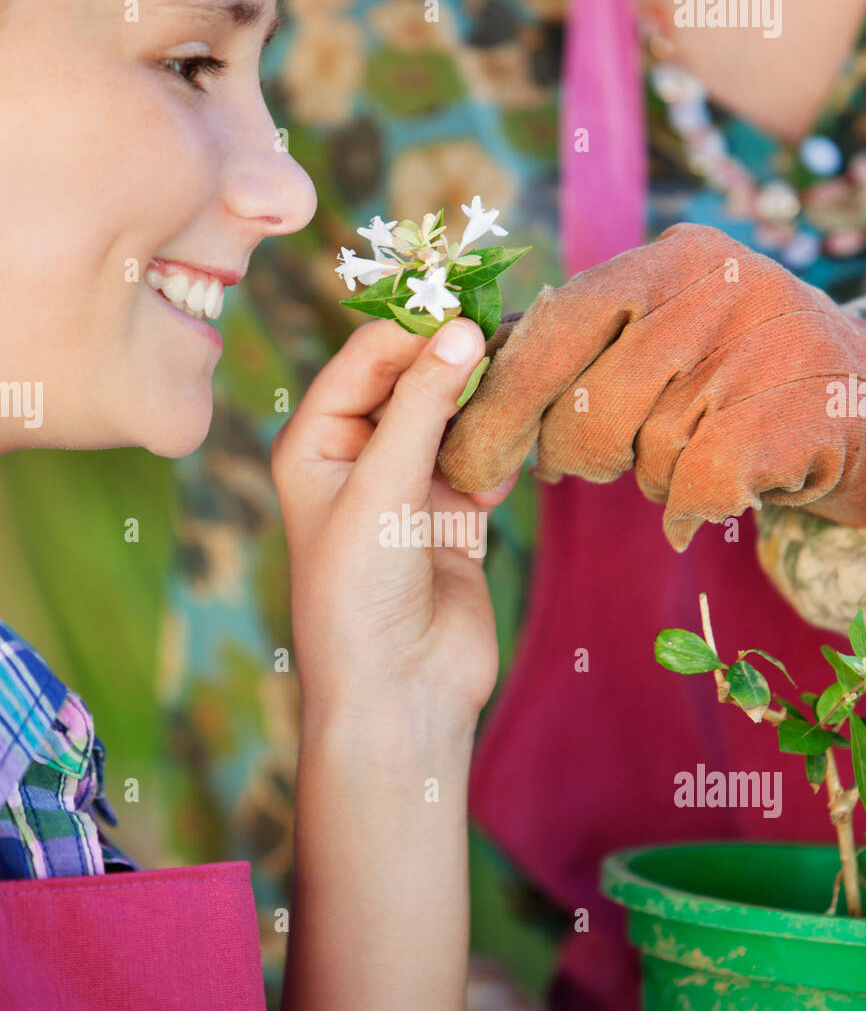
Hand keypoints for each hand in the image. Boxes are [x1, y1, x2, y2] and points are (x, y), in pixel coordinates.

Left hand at [270, 316, 515, 730]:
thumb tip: (464, 326)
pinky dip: (502, 455)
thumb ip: (423, 405)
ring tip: (526, 383)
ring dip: (487, 405)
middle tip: (511, 334)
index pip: (367, 358)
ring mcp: (409, 489)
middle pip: (415, 381)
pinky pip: (483, 463)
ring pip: (456, 419)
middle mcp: (359, 459)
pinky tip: (517, 456)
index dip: (417, 330)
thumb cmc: (361, 594)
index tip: (472, 313)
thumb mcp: (383, 489)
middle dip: (458, 361)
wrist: (398, 697)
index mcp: (315, 443)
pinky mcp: (454, 519)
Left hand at [438, 223, 865, 550]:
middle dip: (572, 453)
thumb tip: (460, 369)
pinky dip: (690, 508)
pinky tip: (708, 501)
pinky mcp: (803, 412)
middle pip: (592, 403)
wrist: (862, 410)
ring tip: (683, 457)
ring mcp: (768, 344)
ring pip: (647, 451)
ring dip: (650, 476)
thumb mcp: (662, 333)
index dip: (502, 401)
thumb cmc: (735, 379)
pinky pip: (698, 486)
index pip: (557, 326)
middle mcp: (720, 284)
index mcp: (671, 257)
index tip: (464, 460)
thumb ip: (575, 342)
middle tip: (585, 466)